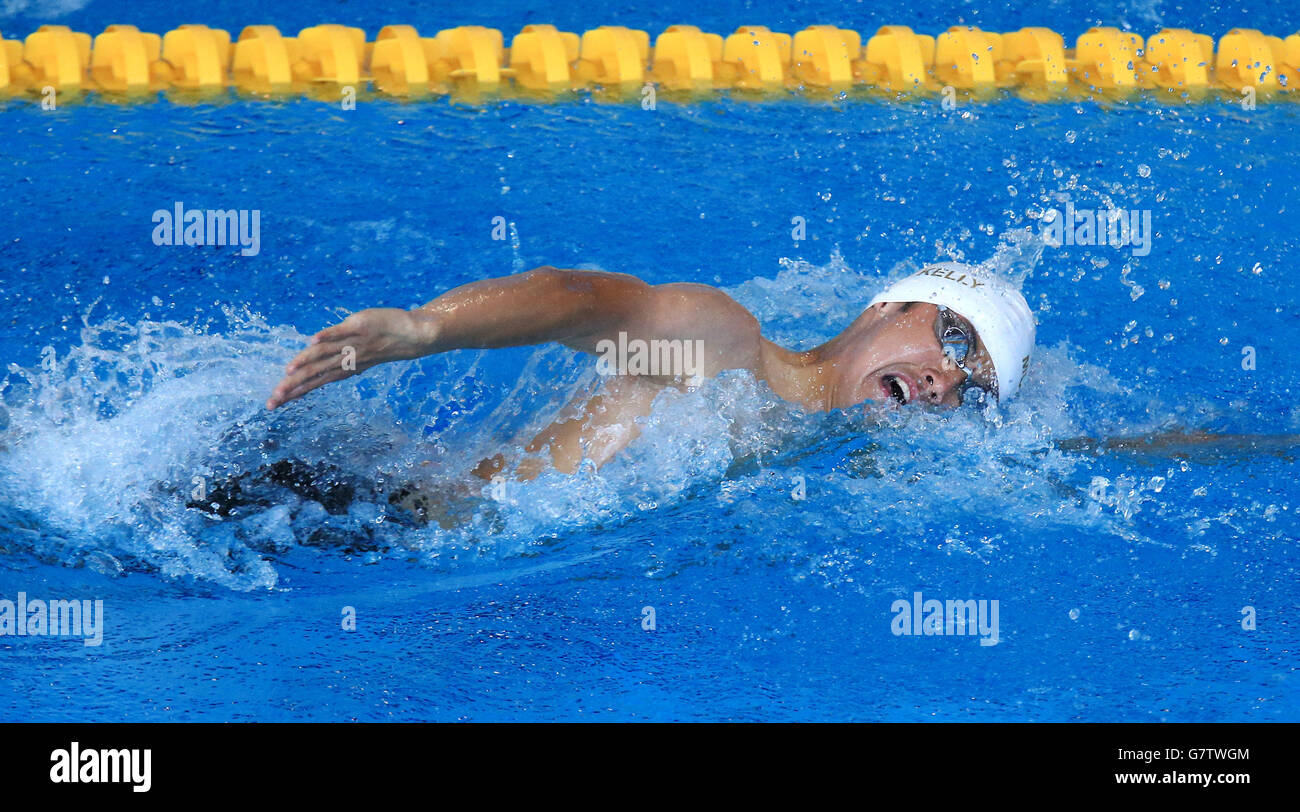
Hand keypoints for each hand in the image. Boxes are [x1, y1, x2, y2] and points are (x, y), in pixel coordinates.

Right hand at [266, 308, 433, 409]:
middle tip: (273, 400)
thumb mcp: (356, 358)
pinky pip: (341, 332)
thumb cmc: (381, 345)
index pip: (313, 382)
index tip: (273, 403)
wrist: (412, 336)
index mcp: (343, 369)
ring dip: (305, 362)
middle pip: (315, 374)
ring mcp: (353, 344)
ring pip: (324, 354)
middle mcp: (345, 360)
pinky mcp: (360, 326)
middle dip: (292, 386)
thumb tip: (312, 362)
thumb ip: (334, 361)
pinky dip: (327, 336)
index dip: (293, 393)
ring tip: (287, 371)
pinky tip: (312, 341)